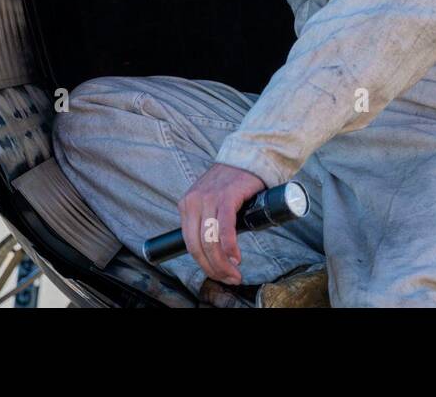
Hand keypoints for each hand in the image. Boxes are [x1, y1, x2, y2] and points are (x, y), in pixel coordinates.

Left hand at [178, 162, 265, 284]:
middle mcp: (193, 202)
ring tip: (235, 273)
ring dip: (222, 263)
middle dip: (213, 268)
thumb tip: (215, 252)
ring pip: (209, 241)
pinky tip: (236, 257)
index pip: (189, 244)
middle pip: (197, 246)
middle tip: (229, 278)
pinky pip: (224, 228)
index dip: (204, 265)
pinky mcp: (226, 196)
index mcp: (186, 205)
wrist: (249, 157)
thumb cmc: (233, 182)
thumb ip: (208, 220)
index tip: (218, 275)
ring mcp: (208, 198)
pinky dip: (229, 247)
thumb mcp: (211, 201)